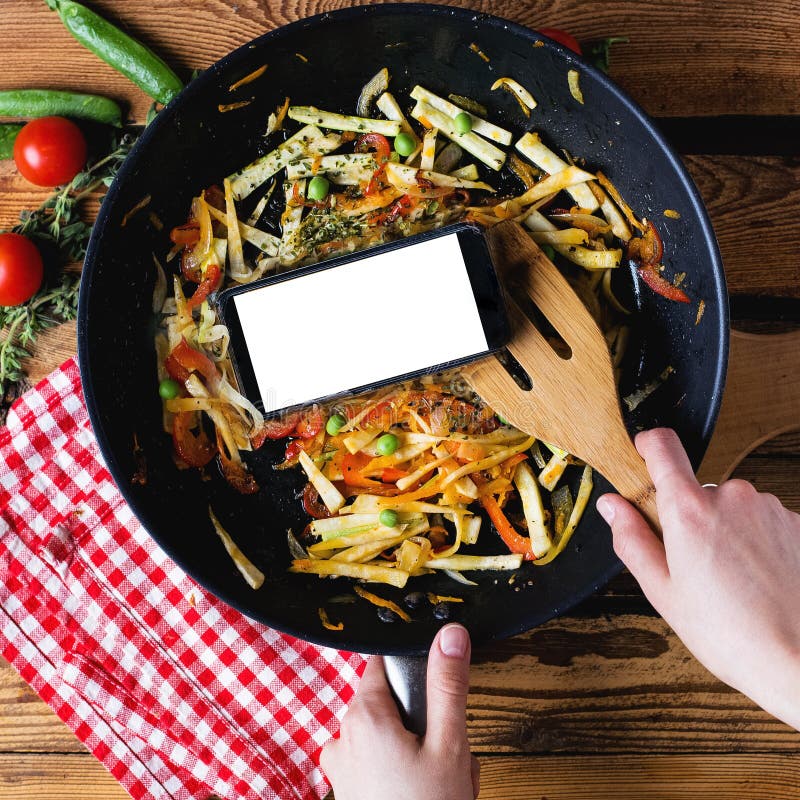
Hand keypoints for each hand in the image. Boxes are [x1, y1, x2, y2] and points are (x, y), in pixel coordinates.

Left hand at [321, 624, 478, 799]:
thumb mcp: (449, 745)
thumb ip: (447, 685)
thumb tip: (449, 633)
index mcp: (362, 716)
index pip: (384, 665)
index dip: (415, 676)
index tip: (436, 696)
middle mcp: (343, 738)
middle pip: (393, 704)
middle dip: (429, 724)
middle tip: (452, 756)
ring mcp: (342, 768)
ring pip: (392, 737)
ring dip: (424, 753)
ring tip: (446, 784)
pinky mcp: (348, 791)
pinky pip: (381, 764)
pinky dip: (407, 773)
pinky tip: (430, 795)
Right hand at [597, 428, 799, 730]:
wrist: (798, 661)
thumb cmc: (731, 634)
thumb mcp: (662, 591)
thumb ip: (631, 538)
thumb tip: (612, 506)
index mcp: (690, 511)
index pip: (662, 447)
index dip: (647, 446)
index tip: (643, 453)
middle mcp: (732, 498)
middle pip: (697, 489)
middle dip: (690, 517)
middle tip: (692, 563)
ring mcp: (769, 508)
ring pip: (731, 507)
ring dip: (725, 530)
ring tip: (731, 580)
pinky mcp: (797, 522)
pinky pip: (761, 520)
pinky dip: (754, 542)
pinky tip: (757, 580)